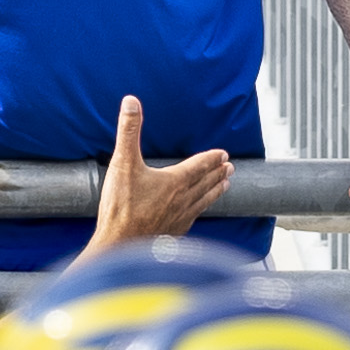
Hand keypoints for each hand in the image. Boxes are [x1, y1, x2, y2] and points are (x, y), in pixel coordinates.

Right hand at [81, 96, 233, 257]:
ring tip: (225, 186)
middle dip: (218, 173)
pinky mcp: (173, 234)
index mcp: (174, 182)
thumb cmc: (120, 208)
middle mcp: (182, 200)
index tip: (223, 154)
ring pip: (203, 202)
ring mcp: (179, 219)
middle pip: (205, 183)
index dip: (212, 158)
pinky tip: (198, 213)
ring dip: (215, 192)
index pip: (199, 166)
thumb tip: (131, 102)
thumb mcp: (122, 163)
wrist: (119, 246)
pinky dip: (201, 212)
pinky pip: (193, 219)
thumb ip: (128, 131)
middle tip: (229, 168)